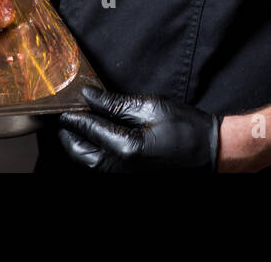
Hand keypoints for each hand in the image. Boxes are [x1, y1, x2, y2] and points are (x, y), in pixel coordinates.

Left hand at [57, 86, 218, 171]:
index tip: (63, 102)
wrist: (208, 151)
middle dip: (69, 132)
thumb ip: (116, 104)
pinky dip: (90, 151)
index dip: (73, 113)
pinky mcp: (127, 175)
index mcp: (127, 148)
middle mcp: (120, 167)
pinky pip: (99, 165)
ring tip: (77, 121)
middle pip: (79, 152)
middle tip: (65, 112)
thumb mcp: (151, 107)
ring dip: (78, 142)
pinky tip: (93, 135)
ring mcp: (123, 174)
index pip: (88, 128)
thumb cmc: (185, 128)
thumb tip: (90, 95)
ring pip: (86, 162)